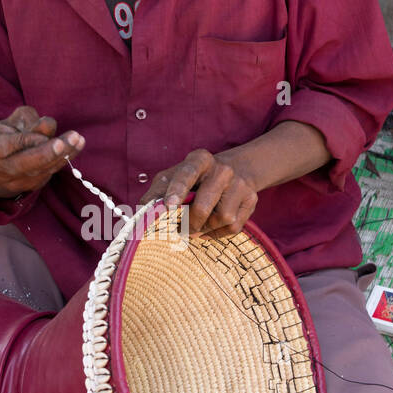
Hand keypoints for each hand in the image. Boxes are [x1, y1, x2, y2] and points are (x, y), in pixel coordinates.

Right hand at [0, 105, 83, 198]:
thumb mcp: (15, 117)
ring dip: (59, 157)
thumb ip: (31, 120)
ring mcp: (2, 181)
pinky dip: (59, 163)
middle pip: (18, 164)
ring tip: (78, 140)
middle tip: (71, 138)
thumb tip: (49, 126)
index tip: (46, 130)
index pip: (1, 146)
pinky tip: (74, 149)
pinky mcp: (19, 188)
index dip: (24, 141)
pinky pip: (42, 178)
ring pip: (33, 173)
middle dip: (47, 153)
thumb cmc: (6, 129)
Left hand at [139, 149, 257, 236]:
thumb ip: (157, 192)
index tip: (169, 206)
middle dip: (189, 223)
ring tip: (196, 225)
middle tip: (179, 230)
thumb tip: (142, 213)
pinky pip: (233, 227)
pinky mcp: (251, 200)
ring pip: (221, 219)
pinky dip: (217, 233)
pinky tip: (210, 227)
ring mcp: (240, 185)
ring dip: (204, 229)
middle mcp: (222, 169)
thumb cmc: (196, 177)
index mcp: (200, 159)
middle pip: (204, 206)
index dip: (177, 190)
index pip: (187, 173)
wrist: (236, 170)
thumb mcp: (174, 176)